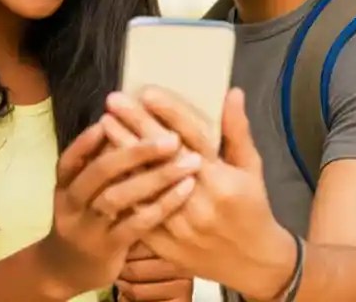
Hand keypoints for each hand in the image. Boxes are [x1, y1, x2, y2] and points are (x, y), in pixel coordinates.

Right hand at [35, 121, 201, 299]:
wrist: (67, 271)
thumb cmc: (85, 220)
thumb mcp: (81, 192)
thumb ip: (99, 165)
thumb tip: (127, 125)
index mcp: (65, 185)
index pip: (71, 158)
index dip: (88, 140)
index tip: (110, 118)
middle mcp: (72, 204)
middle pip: (98, 172)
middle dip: (134, 152)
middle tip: (171, 138)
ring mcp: (88, 228)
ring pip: (118, 197)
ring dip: (155, 176)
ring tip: (188, 161)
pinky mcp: (108, 248)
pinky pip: (136, 224)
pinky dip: (162, 205)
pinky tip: (184, 190)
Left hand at [104, 88, 296, 301]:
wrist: (253, 263)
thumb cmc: (252, 209)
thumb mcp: (251, 169)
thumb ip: (238, 131)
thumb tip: (232, 92)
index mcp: (221, 180)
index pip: (192, 140)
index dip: (169, 115)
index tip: (147, 93)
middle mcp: (199, 201)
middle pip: (162, 158)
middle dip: (136, 125)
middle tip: (114, 101)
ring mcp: (179, 225)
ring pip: (145, 185)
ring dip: (122, 153)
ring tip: (103, 126)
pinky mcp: (165, 244)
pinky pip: (138, 214)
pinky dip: (122, 190)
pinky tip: (103, 168)